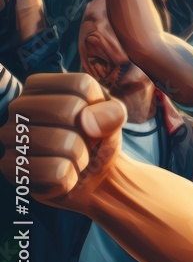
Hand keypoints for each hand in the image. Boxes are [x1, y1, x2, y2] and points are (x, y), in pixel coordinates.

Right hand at [0, 73, 125, 208]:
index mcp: (41, 86)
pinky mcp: (10, 166)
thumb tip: (87, 120)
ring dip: (80, 157)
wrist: (91, 175)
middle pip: (66, 109)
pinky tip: (62, 173)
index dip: (99, 105)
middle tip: (84, 141)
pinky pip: (54, 171)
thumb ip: (113, 112)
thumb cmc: (97, 138)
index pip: (79, 85)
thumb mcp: (113, 119)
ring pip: (61, 142)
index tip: (93, 117)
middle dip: (88, 133)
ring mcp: (10, 136)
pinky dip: (69, 177)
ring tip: (73, 157)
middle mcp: (19, 106)